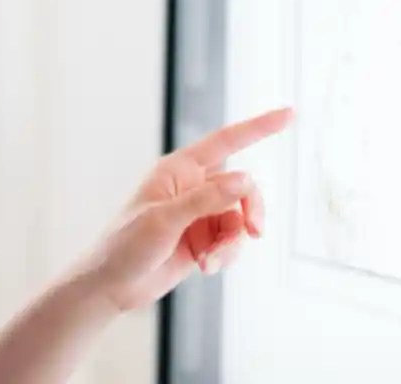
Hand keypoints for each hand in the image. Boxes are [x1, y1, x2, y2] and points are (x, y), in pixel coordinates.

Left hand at [78, 108, 291, 312]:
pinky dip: (225, 255)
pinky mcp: (204, 238)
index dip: (258, 127)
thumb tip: (246, 178)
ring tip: (208, 261)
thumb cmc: (126, 244)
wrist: (112, 285)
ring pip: (240, 219)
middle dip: (251, 209)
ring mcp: (200, 213)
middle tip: (255, 231)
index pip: (225, 141)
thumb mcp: (164, 220)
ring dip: (231, 243)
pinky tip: (205, 267)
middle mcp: (193, 186)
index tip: (289, 114)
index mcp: (178, 169)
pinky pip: (233, 241)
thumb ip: (206, 199)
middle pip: (243, 187)